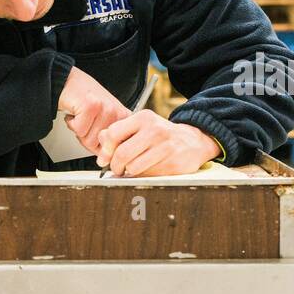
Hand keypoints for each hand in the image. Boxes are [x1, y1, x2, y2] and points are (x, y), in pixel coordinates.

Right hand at [57, 66, 132, 153]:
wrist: (69, 83)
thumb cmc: (84, 100)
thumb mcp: (101, 121)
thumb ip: (106, 140)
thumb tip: (105, 160)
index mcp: (124, 118)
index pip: (117, 148)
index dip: (103, 150)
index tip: (97, 144)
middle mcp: (118, 113)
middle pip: (101, 146)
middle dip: (87, 139)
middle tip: (85, 124)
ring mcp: (106, 109)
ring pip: (89, 140)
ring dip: (79, 131)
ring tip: (80, 116)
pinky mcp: (91, 107)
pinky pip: (78, 130)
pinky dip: (71, 123)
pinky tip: (75, 112)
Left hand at [96, 110, 221, 176]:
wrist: (193, 140)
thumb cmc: (161, 135)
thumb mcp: (140, 126)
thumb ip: (118, 132)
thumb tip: (100, 141)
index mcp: (143, 118)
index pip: (113, 133)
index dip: (105, 150)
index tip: (104, 158)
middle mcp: (154, 130)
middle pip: (121, 154)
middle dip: (114, 166)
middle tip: (116, 168)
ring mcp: (165, 146)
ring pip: (133, 167)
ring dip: (127, 172)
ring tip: (130, 169)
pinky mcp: (172, 163)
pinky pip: (147, 175)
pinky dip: (141, 175)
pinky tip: (146, 169)